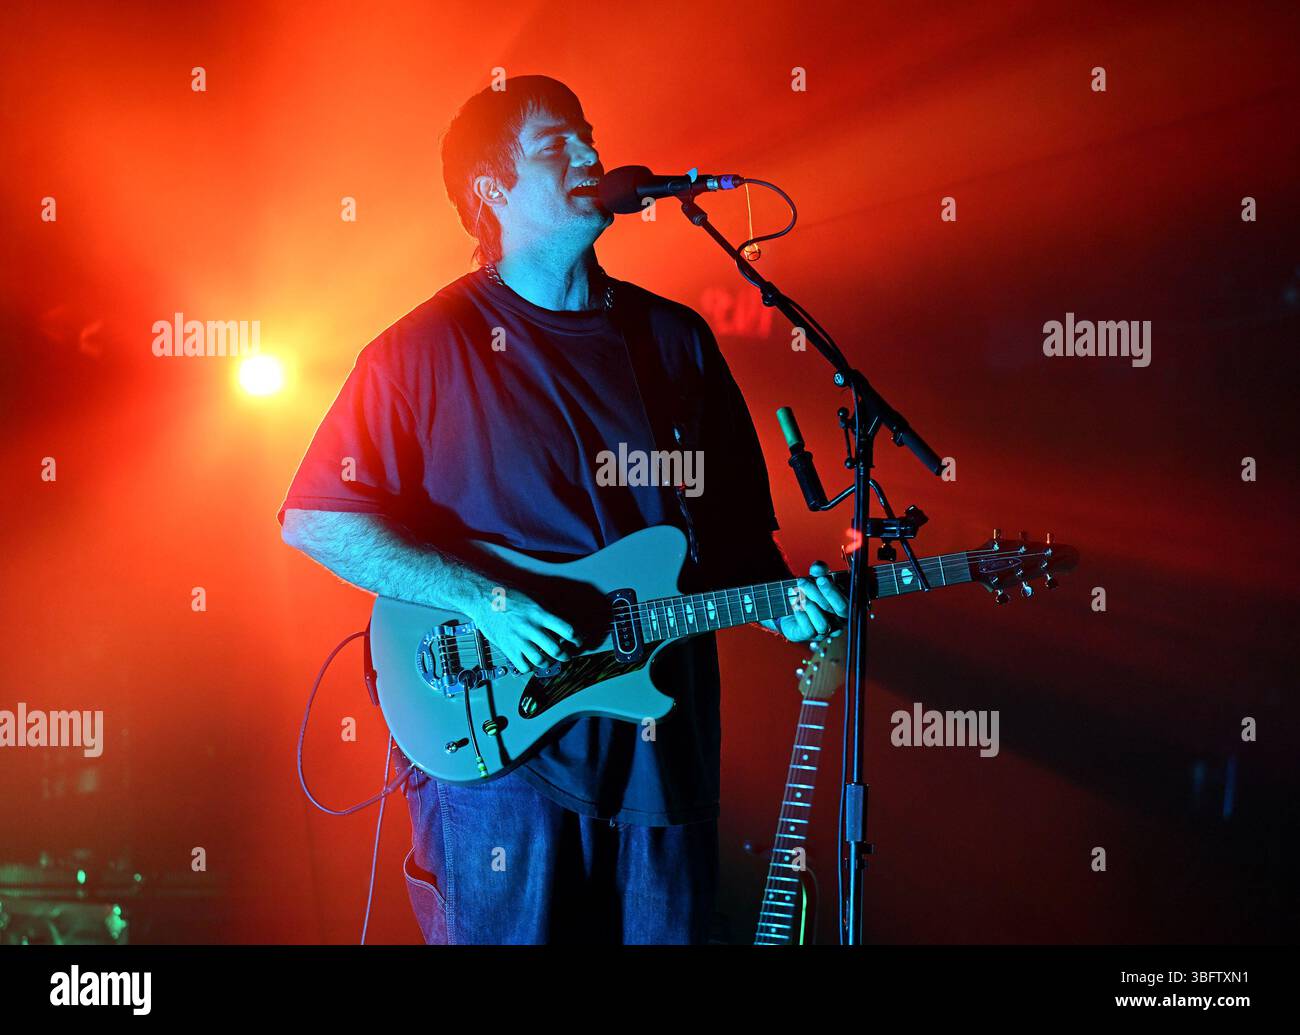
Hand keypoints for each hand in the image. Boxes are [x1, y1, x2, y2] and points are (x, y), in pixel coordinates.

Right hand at [464, 587, 578, 674]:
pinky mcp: (507, 648)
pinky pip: (523, 666)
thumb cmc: (508, 596)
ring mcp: (518, 640)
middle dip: (565, 656)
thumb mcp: (533, 598)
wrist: (483, 598)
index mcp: (540, 613)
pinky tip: (530, 662)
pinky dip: (529, 667)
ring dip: (548, 663)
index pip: (567, 630)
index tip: (578, 642)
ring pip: (541, 661)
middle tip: (566, 656)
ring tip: (548, 660)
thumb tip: (563, 624)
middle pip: (556, 650)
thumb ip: (548, 612)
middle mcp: (531, 628)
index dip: (577, 639)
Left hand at [775, 561, 847, 643]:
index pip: (849, 602)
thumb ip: (818, 572)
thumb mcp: (814, 578)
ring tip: (797, 594)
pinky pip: (809, 629)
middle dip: (820, 595)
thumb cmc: (808, 592)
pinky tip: (794, 604)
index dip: (834, 591)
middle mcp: (840, 622)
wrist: (790, 606)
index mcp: (846, 606)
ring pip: (824, 624)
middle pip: (839, 611)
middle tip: (803, 582)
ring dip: (809, 606)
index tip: (820, 578)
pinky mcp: (810, 636)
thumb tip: (818, 567)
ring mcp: (826, 632)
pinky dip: (801, 615)